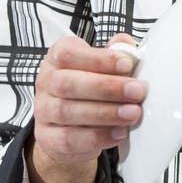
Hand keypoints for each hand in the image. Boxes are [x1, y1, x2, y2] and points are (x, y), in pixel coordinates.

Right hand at [33, 33, 145, 165]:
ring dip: (105, 113)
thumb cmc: (89, 86)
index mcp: (57, 57)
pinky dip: (97, 136)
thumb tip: (126, 44)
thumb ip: (116, 51)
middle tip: (137, 91)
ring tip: (133, 113)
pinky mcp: (47, 137)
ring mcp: (43, 111)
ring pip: (67, 112)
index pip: (69, 54)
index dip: (99, 59)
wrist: (69, 125)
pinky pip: (69, 138)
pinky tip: (119, 132)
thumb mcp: (101, 65)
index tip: (127, 64)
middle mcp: (46, 82)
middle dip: (106, 87)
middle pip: (68, 84)